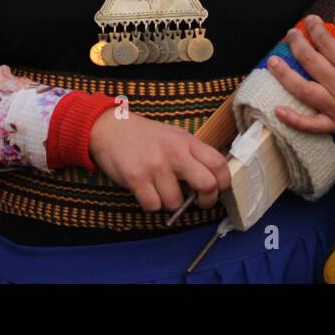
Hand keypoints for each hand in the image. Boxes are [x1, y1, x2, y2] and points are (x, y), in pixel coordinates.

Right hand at [88, 112, 231, 213]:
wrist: (111, 128)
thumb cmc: (146, 136)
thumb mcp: (175, 136)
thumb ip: (193, 155)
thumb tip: (211, 182)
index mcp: (187, 141)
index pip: (218, 164)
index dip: (223, 183)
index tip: (217, 190)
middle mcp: (174, 153)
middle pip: (207, 185)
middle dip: (204, 201)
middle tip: (195, 201)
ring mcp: (155, 165)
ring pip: (176, 202)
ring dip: (169, 203)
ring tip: (160, 189)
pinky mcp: (136, 177)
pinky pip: (153, 205)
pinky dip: (151, 204)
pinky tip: (146, 191)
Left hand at [268, 13, 334, 133]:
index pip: (326, 44)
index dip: (315, 29)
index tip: (310, 20)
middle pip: (311, 62)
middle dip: (297, 44)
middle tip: (290, 34)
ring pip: (303, 91)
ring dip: (284, 75)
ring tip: (272, 62)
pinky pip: (311, 125)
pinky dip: (293, 120)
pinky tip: (277, 110)